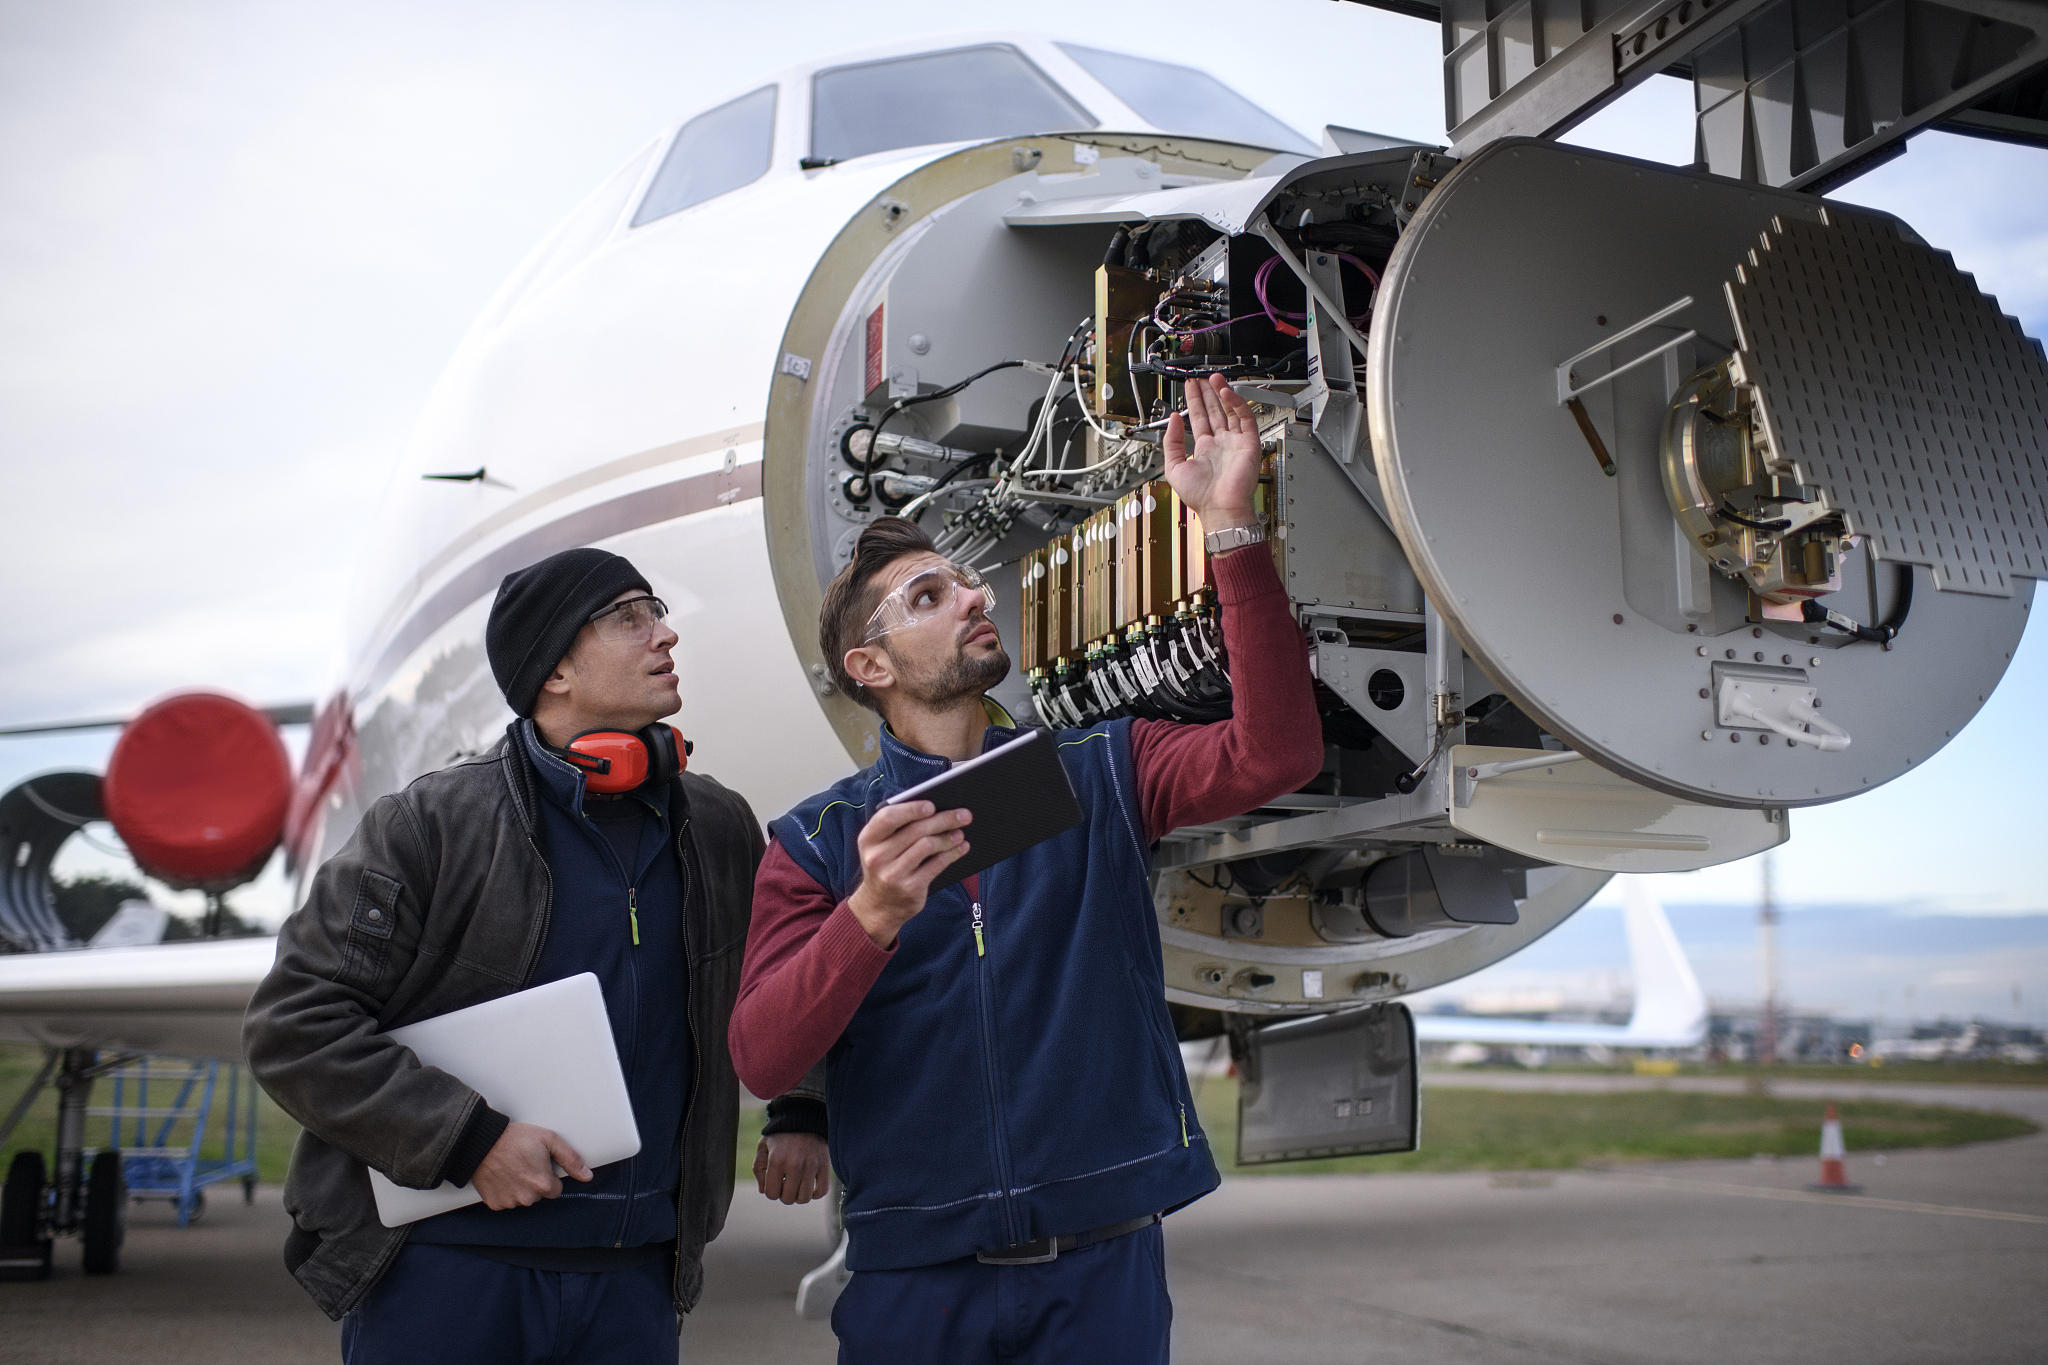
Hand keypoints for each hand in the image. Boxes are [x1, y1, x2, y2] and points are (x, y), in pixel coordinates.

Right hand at [469, 1121, 592, 1210]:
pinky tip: (501, 1176)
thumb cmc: (514, 1138)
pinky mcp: (495, 1203)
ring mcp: (510, 1202)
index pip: (555, 1189)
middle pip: (539, 1195)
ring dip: (520, 1188)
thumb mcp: (548, 1139)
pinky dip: (504, 1192)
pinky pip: (505, 1202)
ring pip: (522, 1199)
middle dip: (535, 1183)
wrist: (482, 1142)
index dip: (549, 1176)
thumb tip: (586, 1175)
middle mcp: (527, 1197)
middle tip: (524, 1164)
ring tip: (511, 1168)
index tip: (539, 1165)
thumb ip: (570, 1158)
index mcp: (543, 1184)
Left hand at [753, 1132, 830, 1204]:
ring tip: (797, 1185)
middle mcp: (794, 1165)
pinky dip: (815, 1194)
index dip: (771, 1191)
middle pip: (788, 1199)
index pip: (771, 1194)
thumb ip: (758, 1168)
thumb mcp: (763, 1146)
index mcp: (776, 1160)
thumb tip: (763, 1190)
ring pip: (804, 1198)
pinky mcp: (825, 1165)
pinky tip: (810, 1186)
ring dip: (799, 1196)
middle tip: (786, 1183)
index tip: (775, 1182)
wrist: (804, 1118)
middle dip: (784, 1194)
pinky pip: (822, 1191)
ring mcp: (811, 1166)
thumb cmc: (781, 1134)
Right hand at [846, 800, 971, 948]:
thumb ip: (898, 828)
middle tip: (964, 815)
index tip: (932, 806)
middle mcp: (877, 856)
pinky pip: (936, 865)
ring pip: (927, 846)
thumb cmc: (886, 866)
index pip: (888, 817)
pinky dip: (951, 854)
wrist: (879, 906)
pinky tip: (960, 848)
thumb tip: (937, 810)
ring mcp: (893, 874)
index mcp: (868, 839)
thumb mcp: (881, 846)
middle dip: (943, 820)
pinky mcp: (910, 888)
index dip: (911, 809)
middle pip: (915, 830)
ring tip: (961, 833)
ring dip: (948, 838)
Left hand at [1163, 373, 1261, 532]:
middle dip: (1208, 392)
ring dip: (1222, 392)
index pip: (1200, 418)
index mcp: (1205, 448)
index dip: (1195, 401)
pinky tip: (1225, 392)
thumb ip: (1171, 442)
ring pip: (1230, 410)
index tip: (1190, 387)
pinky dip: (1236, 403)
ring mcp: (1235, 441)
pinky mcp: (1249, 442)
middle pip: (1215, 410)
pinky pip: (1245, 417)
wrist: (1220, 508)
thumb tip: (1173, 419)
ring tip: (1213, 378)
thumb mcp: (1174, 467)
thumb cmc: (1200, 496)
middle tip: (1202, 377)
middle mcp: (1221, 443)